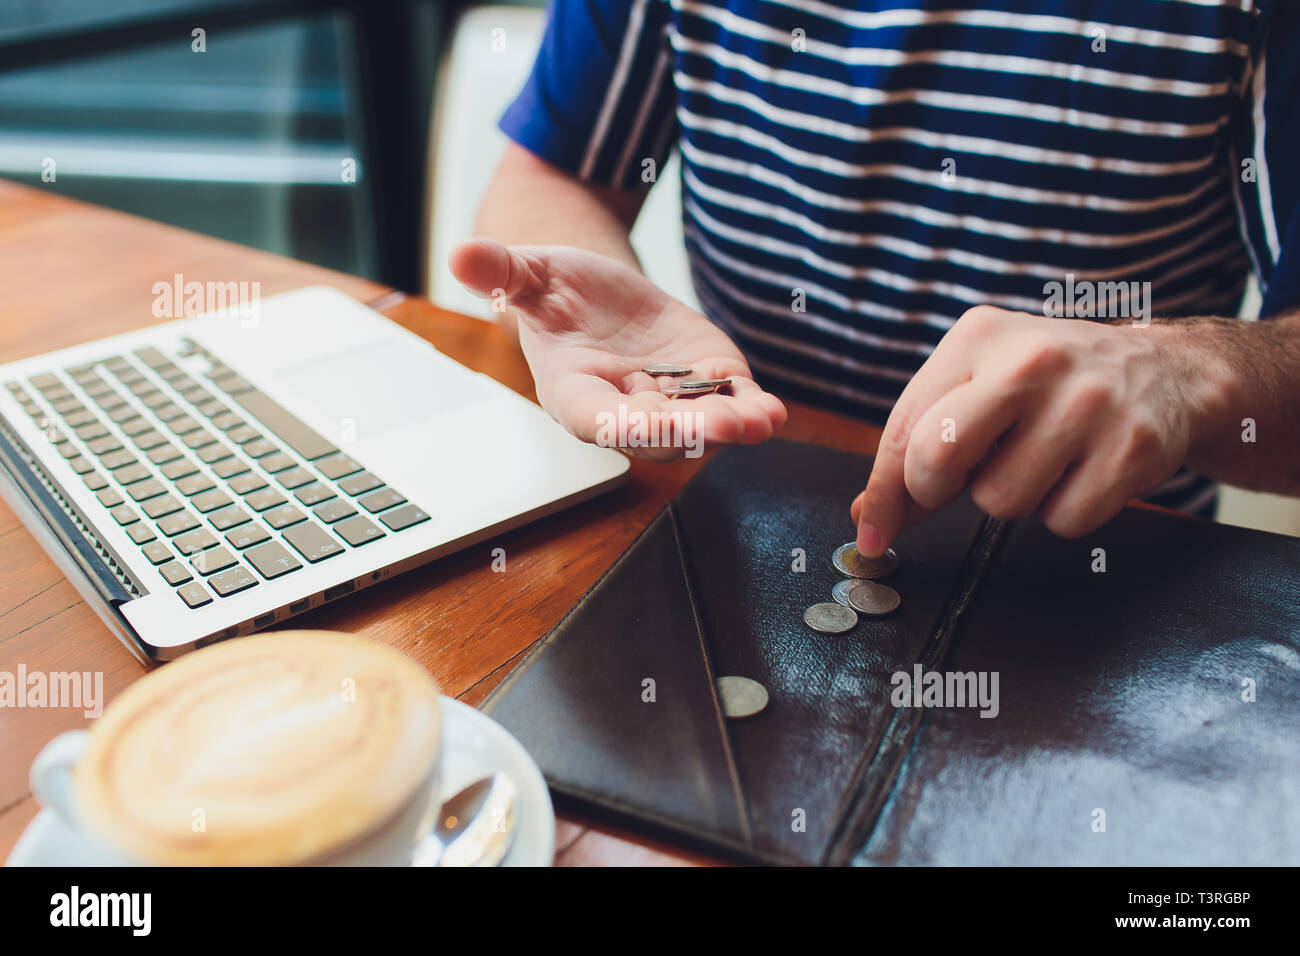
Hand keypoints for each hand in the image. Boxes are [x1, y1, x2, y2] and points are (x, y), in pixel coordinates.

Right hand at [449, 238, 785, 459]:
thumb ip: (501, 270)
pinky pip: (729, 404)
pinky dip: (751, 409)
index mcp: (575, 394)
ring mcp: (669, 401)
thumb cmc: (557, 291)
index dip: (622, 424)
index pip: (596, 419)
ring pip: (700, 424)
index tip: (647, 422)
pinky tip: (772, 410)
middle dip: (691, 429)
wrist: (598, 294)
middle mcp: (624, 409)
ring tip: (760, 418)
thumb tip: (459, 253)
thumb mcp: (530, 272)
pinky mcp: (704, 384)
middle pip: (658, 432)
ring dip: (730, 425)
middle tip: (723, 424)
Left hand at [852, 306, 1200, 554]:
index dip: (884, 492)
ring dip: (1014, 497)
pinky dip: (1066, 510)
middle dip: (936, 490)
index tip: (873, 531)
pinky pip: (1065, 521)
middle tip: (964, 479)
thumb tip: (871, 515)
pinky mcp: (1134, 445)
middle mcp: (1032, 360)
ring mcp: (1088, 402)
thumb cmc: (1050, 383)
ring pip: (1001, 501)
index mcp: (978, 338)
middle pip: (937, 457)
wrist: (1164, 368)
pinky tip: (1081, 470)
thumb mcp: (977, 384)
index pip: (906, 429)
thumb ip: (918, 443)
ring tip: (1041, 459)